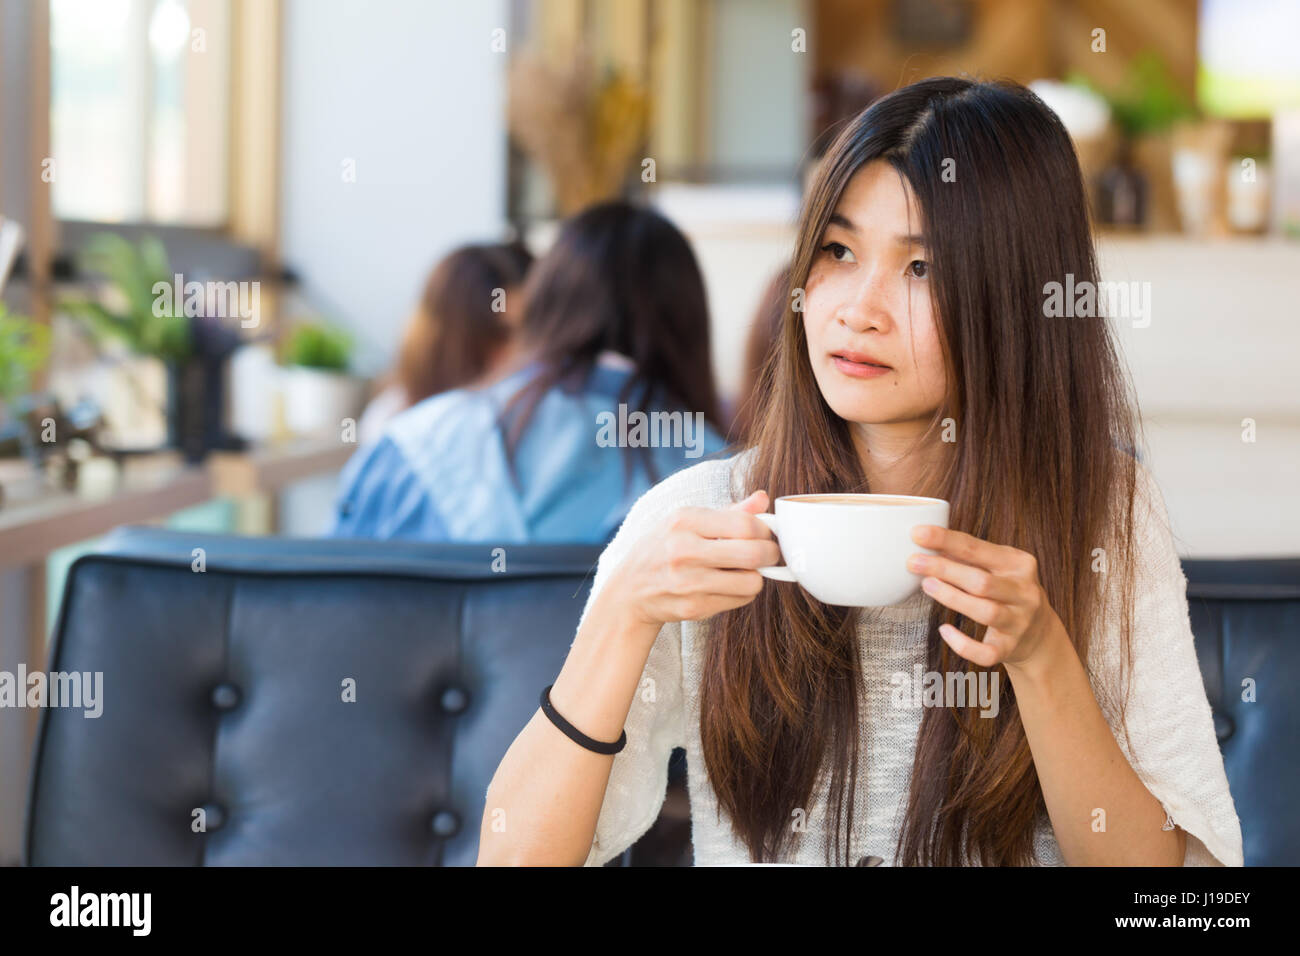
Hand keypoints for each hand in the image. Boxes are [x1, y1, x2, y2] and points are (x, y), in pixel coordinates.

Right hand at [605, 490, 780, 628]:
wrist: (630, 591)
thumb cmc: (663, 549)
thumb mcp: (686, 522)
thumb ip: (728, 512)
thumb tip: (762, 499)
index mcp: (684, 521)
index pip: (745, 524)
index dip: (764, 530)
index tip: (764, 534)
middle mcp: (684, 551)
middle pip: (754, 553)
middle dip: (770, 553)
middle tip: (768, 553)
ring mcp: (689, 582)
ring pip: (752, 581)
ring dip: (756, 576)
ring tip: (744, 571)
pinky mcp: (694, 608)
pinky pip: (740, 600)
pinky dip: (742, 592)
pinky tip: (728, 585)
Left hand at [906, 526, 1067, 669]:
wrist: (1040, 633)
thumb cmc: (1007, 590)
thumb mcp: (998, 567)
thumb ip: (969, 555)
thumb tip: (925, 540)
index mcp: (1019, 564)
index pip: (977, 548)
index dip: (946, 540)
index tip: (917, 533)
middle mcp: (1024, 593)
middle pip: (981, 581)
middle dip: (945, 570)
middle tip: (913, 562)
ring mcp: (1019, 622)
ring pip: (985, 612)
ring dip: (952, 598)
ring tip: (926, 585)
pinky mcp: (1010, 649)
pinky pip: (986, 652)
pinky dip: (964, 644)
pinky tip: (944, 630)